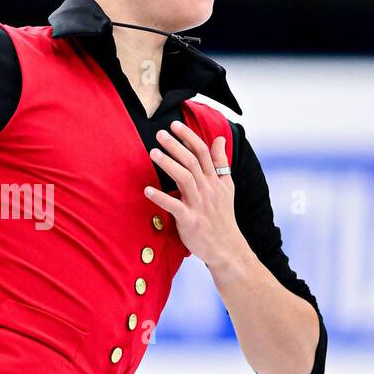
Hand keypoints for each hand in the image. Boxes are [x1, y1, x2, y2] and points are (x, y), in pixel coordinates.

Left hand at [144, 120, 249, 276]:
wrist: (227, 248)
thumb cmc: (223, 216)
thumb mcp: (227, 187)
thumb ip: (221, 162)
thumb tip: (220, 138)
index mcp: (215, 180)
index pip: (203, 152)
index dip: (188, 137)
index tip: (174, 125)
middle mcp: (208, 189)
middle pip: (192, 162)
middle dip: (176, 146)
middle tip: (159, 134)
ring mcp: (199, 205)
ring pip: (184, 179)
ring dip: (168, 165)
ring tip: (153, 153)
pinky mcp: (190, 221)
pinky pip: (175, 207)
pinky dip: (161, 198)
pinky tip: (147, 190)